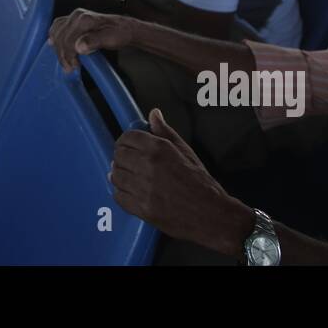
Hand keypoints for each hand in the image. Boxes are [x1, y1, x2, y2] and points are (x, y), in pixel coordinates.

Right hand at [48, 7, 135, 72]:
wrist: (124, 28)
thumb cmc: (119, 34)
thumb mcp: (110, 39)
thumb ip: (94, 41)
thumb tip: (78, 47)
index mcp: (85, 19)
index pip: (68, 39)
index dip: (69, 55)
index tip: (74, 66)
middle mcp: (77, 15)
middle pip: (60, 37)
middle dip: (63, 55)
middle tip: (70, 68)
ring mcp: (74, 17)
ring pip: (57, 32)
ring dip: (59, 49)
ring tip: (66, 61)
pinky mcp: (72, 20)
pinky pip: (57, 27)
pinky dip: (55, 37)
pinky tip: (55, 45)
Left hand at [111, 108, 251, 251]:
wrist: (211, 214)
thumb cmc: (201, 183)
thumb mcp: (186, 151)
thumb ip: (166, 132)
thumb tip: (154, 114)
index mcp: (158, 149)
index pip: (128, 137)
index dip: (126, 140)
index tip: (127, 145)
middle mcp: (148, 166)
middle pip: (119, 155)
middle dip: (121, 156)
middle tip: (128, 161)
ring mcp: (143, 188)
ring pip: (116, 176)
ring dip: (119, 174)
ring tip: (128, 176)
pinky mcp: (142, 208)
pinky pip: (119, 197)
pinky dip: (121, 193)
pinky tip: (129, 191)